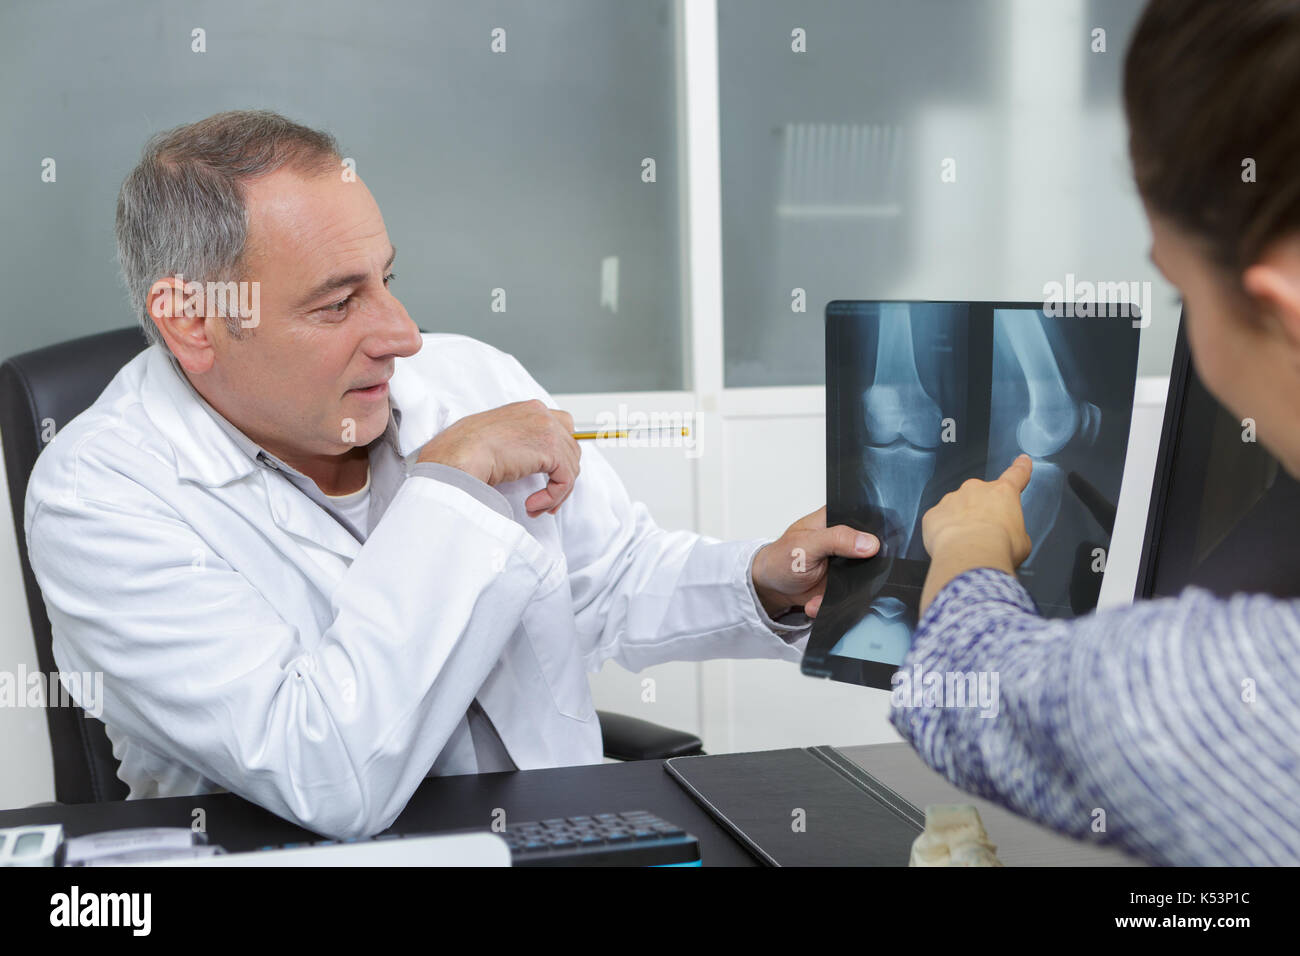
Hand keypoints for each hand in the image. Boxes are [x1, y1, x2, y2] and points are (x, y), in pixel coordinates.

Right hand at [417, 399, 580, 516]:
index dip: (560, 455)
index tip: (550, 475)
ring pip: (570, 467)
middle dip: (561, 477)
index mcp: (529, 409)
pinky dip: (553, 497)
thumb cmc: (464, 450)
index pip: (562, 427)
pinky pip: (565, 479)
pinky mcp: (550, 449)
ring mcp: (548, 429)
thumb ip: (518, 442)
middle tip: (545, 498)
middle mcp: (541, 414)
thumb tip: (527, 461)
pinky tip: (533, 505)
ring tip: (534, 506)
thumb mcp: (495, 438)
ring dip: (555, 492)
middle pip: (571, 449)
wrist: (458, 455)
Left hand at [751, 507, 879, 618]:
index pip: (866, 518)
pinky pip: (854, 593)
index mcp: (836, 518)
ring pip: (867, 574)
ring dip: (850, 589)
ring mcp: (847, 562)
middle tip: (843, 576)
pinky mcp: (845, 583)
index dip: (875, 532)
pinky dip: (838, 602)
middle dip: (866, 566)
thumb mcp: (806, 545)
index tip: (872, 550)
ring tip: (822, 592)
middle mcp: (845, 539)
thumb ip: (837, 540)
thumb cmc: (782, 558)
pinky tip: (815, 602)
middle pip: (872, 549)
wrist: (772, 587)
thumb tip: (869, 543)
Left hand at [917, 454, 1033, 614]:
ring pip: (957, 508)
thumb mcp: (1022, 541)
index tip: (1022, 461)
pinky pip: (939, 521)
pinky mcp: (933, 513)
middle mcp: (976, 490)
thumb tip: (1011, 537)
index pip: (1015, 475)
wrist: (970, 555)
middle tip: (986, 535)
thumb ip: (1015, 530)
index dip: (1020, 468)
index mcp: (1003, 493)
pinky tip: (951, 545)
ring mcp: (952, 499)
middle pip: (981, 496)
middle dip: (983, 512)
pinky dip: (944, 531)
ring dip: (962, 522)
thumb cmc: (1000, 547)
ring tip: (968, 544)